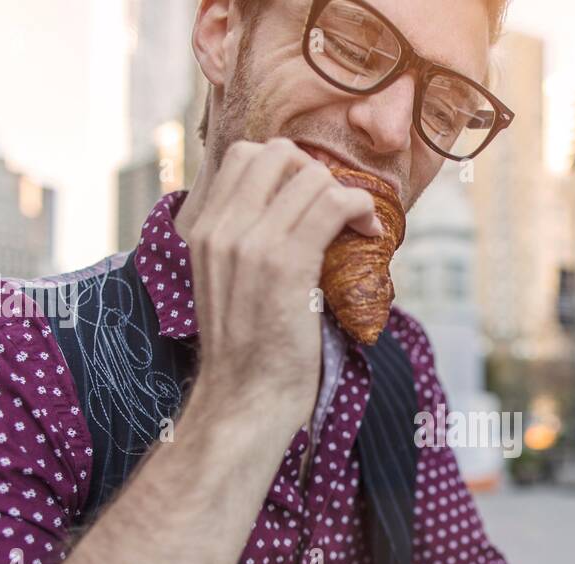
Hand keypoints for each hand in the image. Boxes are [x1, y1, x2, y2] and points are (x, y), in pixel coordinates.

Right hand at [184, 138, 381, 438]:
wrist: (245, 400)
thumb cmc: (248, 354)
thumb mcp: (229, 285)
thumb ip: (243, 244)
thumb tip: (286, 214)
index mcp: (203, 230)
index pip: (243, 157)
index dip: (286, 167)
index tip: (310, 199)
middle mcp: (222, 229)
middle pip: (276, 153)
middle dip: (316, 172)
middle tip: (335, 210)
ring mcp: (252, 243)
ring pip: (311, 176)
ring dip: (346, 194)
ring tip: (359, 225)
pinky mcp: (287, 263)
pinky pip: (334, 203)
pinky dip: (362, 209)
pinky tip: (370, 232)